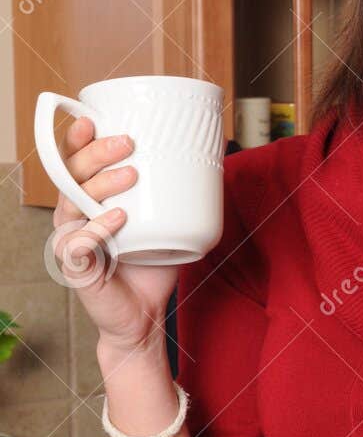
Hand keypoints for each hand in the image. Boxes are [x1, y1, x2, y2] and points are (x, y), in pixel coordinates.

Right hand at [50, 114, 178, 351]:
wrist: (144, 318)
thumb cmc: (151, 267)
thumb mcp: (168, 223)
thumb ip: (179, 193)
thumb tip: (217, 156)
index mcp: (88, 201)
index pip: (75, 163)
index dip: (77, 139)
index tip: (92, 118)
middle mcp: (74, 217)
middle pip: (70, 175)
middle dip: (95, 153)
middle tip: (127, 143)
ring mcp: (71, 241)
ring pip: (71, 203)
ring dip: (100, 184)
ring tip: (131, 174)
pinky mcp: (75, 269)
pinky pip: (77, 243)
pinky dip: (97, 229)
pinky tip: (118, 219)